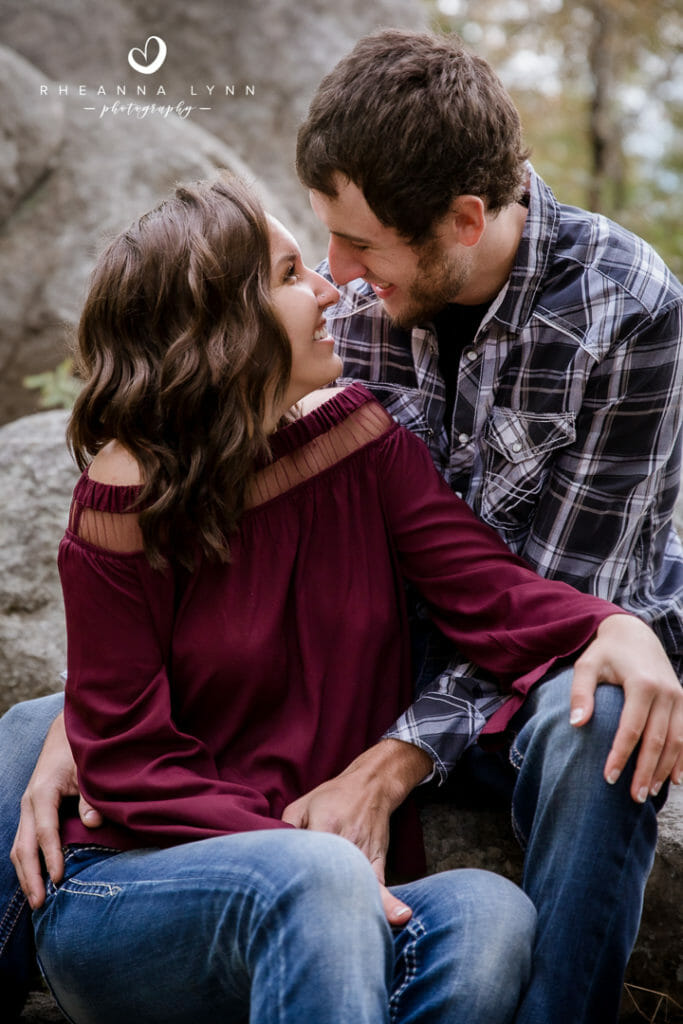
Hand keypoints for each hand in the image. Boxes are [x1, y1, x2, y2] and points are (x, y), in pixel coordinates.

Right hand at [10, 712, 102, 908]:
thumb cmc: (79, 752)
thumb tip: (93, 823)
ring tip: (36, 900)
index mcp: (42, 793)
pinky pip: (24, 842)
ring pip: (19, 847)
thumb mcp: (87, 771)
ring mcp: (27, 808)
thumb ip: (89, 797)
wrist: (65, 735)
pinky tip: (36, 880)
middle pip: (23, 846)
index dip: (51, 856)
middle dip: (31, 876)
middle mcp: (29, 803)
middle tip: (40, 903)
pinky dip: (27, 863)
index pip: (45, 831)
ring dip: (26, 875)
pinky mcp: (31, 812)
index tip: (58, 879)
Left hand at [282, 738, 432, 925]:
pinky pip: (379, 889)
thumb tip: (268, 856)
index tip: (289, 906)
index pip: (312, 856)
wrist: (371, 786)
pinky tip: (385, 925)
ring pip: (362, 887)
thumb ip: (284, 828)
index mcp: (325, 825)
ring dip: (353, 912)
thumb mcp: (301, 805)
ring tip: (344, 941)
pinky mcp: (379, 862)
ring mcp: (366, 854)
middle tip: (310, 939)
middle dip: (325, 906)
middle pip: (337, 877)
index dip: (299, 881)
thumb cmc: (332, 796)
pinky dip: (379, 907)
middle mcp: (347, 842)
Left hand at [570, 614, 682, 801]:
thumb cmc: (606, 653)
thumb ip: (580, 693)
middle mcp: (666, 692)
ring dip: (663, 769)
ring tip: (648, 792)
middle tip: (632, 797)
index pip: (632, 728)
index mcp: (642, 684)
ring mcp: (678, 696)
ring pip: (676, 741)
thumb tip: (576, 724)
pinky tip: (674, 779)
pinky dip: (681, 759)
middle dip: (644, 771)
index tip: (608, 778)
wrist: (634, 633)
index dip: (621, 755)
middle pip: (657, 740)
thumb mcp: (586, 666)